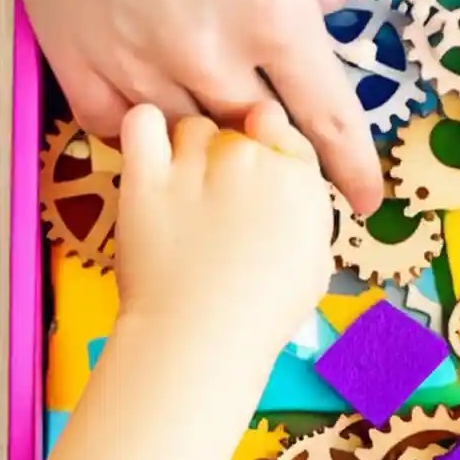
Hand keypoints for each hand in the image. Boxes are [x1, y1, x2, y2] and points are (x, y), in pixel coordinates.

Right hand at [0, 0, 382, 213]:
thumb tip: (326, 2)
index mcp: (270, 14)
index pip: (328, 120)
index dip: (352, 169)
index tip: (364, 197)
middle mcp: (209, 53)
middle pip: (259, 139)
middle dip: (275, 144)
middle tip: (274, 132)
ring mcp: (137, 62)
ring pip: (189, 141)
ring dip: (209, 136)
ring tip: (209, 114)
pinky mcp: (75, 59)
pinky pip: (115, 128)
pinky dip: (141, 130)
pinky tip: (151, 112)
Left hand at [114, 104, 332, 342]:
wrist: (200, 337)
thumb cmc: (264, 314)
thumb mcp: (316, 264)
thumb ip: (310, 211)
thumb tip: (295, 182)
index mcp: (299, 180)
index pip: (286, 136)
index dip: (271, 156)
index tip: (257, 185)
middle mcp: (252, 158)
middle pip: (240, 130)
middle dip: (231, 158)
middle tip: (218, 203)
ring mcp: (198, 162)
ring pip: (194, 126)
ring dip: (189, 150)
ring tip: (181, 194)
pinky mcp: (146, 173)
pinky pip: (143, 121)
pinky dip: (143, 131)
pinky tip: (148, 155)